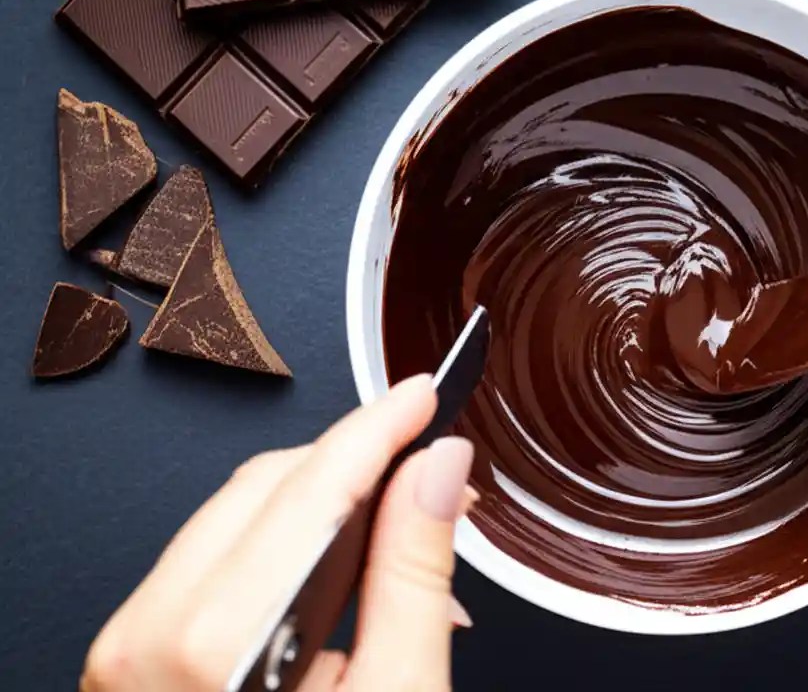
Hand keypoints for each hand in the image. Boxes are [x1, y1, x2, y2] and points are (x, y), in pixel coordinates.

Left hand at [80, 375, 475, 691]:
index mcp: (209, 646)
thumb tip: (437, 474)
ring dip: (326, 503)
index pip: (309, 486)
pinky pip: (212, 560)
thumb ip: (416, 577)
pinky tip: (346, 574)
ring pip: (237, 516)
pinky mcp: (133, 655)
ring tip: (405, 534)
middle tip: (435, 469)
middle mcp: (145, 635)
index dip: (380, 427)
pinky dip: (286, 546)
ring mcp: (127, 646)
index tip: (426, 394)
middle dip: (358, 462)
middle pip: (266, 487)